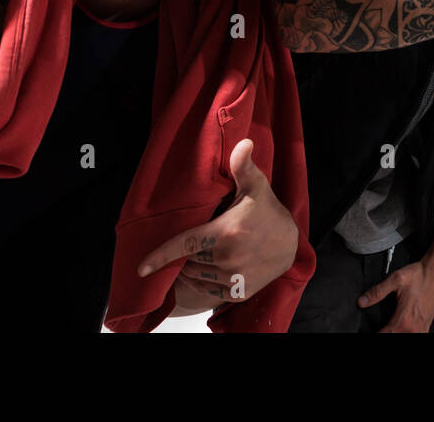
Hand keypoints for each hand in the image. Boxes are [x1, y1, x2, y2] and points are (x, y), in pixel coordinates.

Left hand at [138, 139, 297, 310]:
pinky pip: (208, 291)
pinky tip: (208, 269)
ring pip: (196, 276)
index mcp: (227, 232)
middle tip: (198, 238)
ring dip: (191, 267)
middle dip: (186, 252)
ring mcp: (234, 277)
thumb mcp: (256, 187)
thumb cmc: (268, 211)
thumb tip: (243, 142)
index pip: (185, 244)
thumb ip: (243, 166)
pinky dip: (202, 282)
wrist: (291, 245)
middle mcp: (228, 258)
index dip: (161, 256)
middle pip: (188, 260)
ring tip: (201, 253)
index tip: (141, 268)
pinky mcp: (238, 292)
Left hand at [358, 258, 433, 332]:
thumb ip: (377, 292)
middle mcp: (413, 328)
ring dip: (394, 332)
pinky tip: (400, 327)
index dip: (374, 332)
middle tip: (380, 325)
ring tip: (388, 326)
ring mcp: (421, 330)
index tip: (369, 329)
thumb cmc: (419, 276)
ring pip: (403, 338)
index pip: (383, 335)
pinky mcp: (426, 328)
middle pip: (392, 338)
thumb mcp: (395, 280)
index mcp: (403, 319)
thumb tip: (362, 302)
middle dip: (384, 332)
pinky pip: (413, 336)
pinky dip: (405, 333)